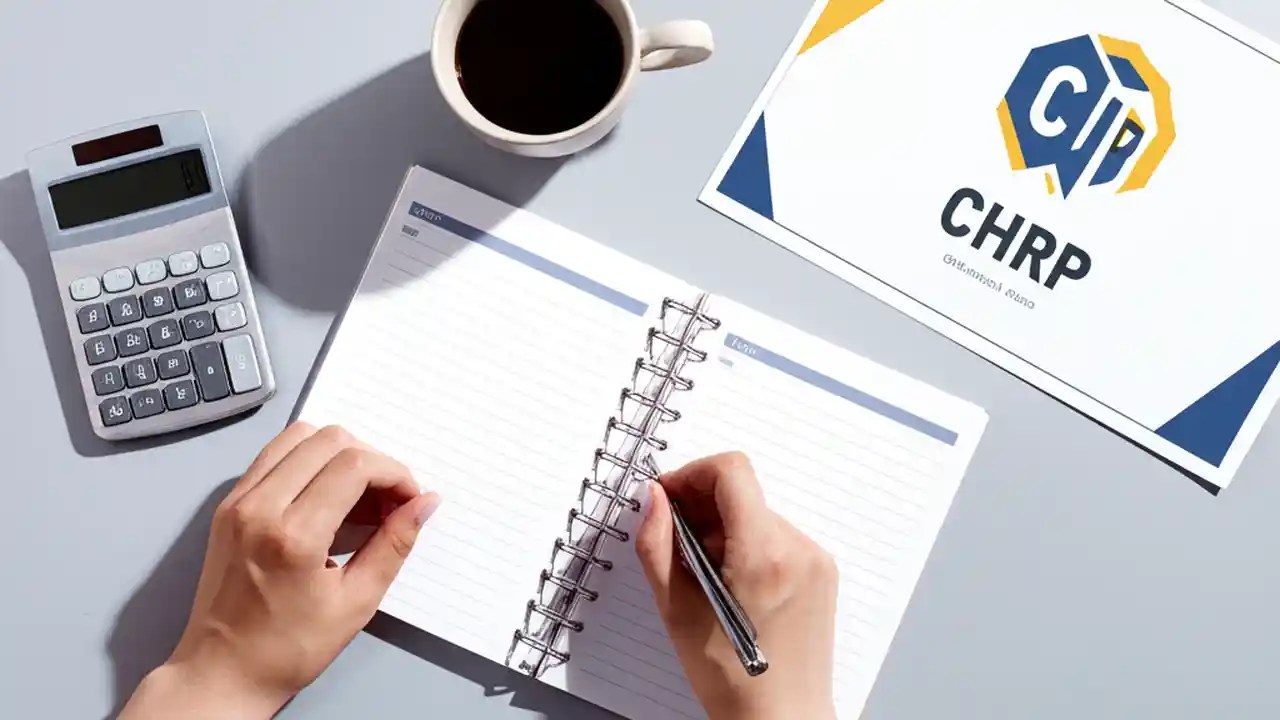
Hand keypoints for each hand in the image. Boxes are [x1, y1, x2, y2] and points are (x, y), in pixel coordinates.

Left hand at [120, 423, 440, 718]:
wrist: (220, 671)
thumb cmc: (289, 648)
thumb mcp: (356, 602)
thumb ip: (394, 544)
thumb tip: (425, 503)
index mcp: (293, 535)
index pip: (354, 465)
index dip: (394, 473)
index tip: (409, 500)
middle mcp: (259, 505)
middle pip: (329, 439)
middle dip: (371, 460)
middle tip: (387, 500)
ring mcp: (237, 500)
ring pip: (299, 436)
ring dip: (338, 454)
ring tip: (357, 496)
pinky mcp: (228, 504)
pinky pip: (274, 456)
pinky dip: (308, 461)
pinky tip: (325, 497)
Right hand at [636, 453, 837, 719]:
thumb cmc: (730, 679)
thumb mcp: (676, 609)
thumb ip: (656, 544)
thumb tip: (652, 498)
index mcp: (764, 553)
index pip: (731, 471)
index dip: (691, 475)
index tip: (667, 499)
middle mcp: (799, 548)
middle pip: (741, 494)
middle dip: (701, 510)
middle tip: (675, 547)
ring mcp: (817, 559)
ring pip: (757, 515)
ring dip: (723, 531)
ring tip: (704, 578)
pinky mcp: (823, 572)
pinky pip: (777, 537)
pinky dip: (748, 547)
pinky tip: (731, 586)